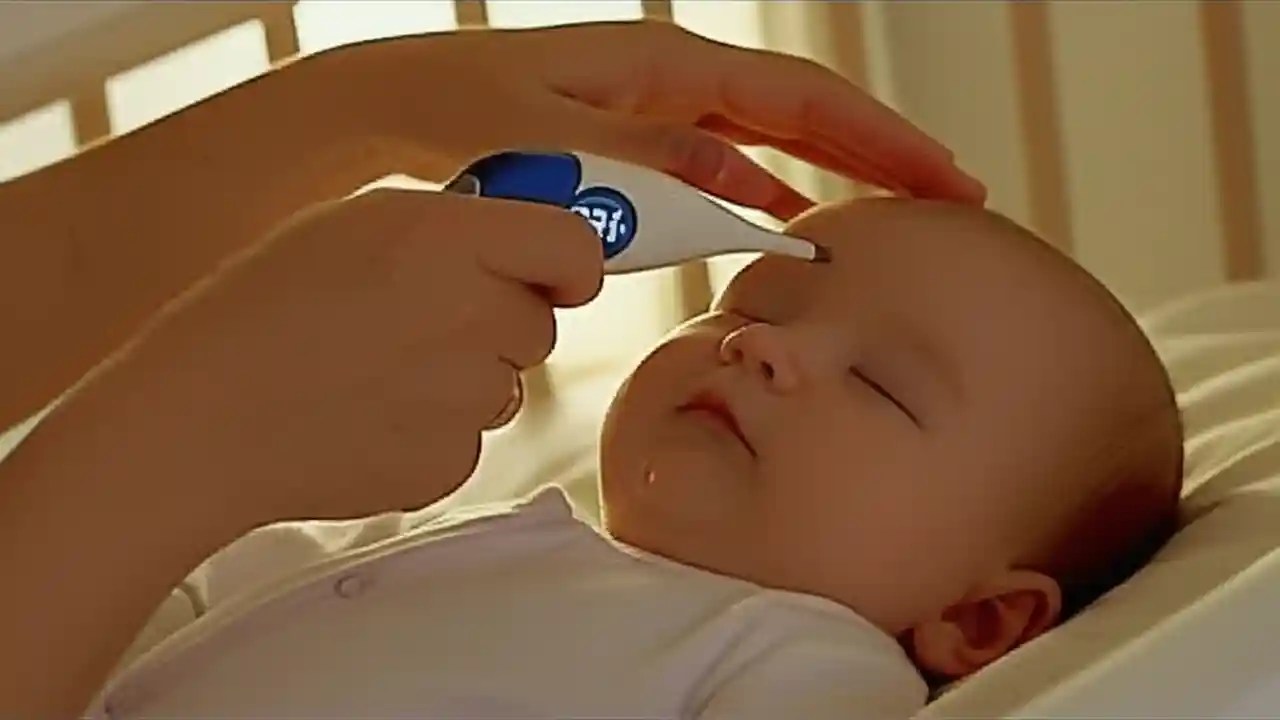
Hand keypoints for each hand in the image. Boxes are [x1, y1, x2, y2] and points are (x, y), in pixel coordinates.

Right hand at [77, 190, 601, 529]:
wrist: (200, 420)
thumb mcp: (357, 222)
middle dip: (498, 320)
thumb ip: (455, 227)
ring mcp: (464, 400)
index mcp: (446, 240)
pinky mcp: (448, 464)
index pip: (574, 248)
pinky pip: (470, 438)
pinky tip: (368, 415)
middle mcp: (470, 317)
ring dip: (466, 377)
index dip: (570, 263)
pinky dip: (434, 431)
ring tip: (376, 371)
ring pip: (506, 384)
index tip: (559, 276)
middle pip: (539, 323)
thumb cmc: (261, 310)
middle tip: (419, 320)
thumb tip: (522, 251)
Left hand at [338, 20, 985, 220]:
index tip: (944, 177)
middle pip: (804, 114)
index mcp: (668, 66)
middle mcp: (674, 83)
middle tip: (953, 198)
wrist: (395, 108)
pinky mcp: (632, 148)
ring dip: (831, 175)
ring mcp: (656, 113)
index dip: (880, 138)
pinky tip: (786, 221)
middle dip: (880, 152)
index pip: (802, 98)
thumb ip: (639, 174)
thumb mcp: (552, 148)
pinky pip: (718, 169)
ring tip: (894, 214)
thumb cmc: (461, 115)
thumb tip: (732, 204)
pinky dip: (759, 194)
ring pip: (768, 142)